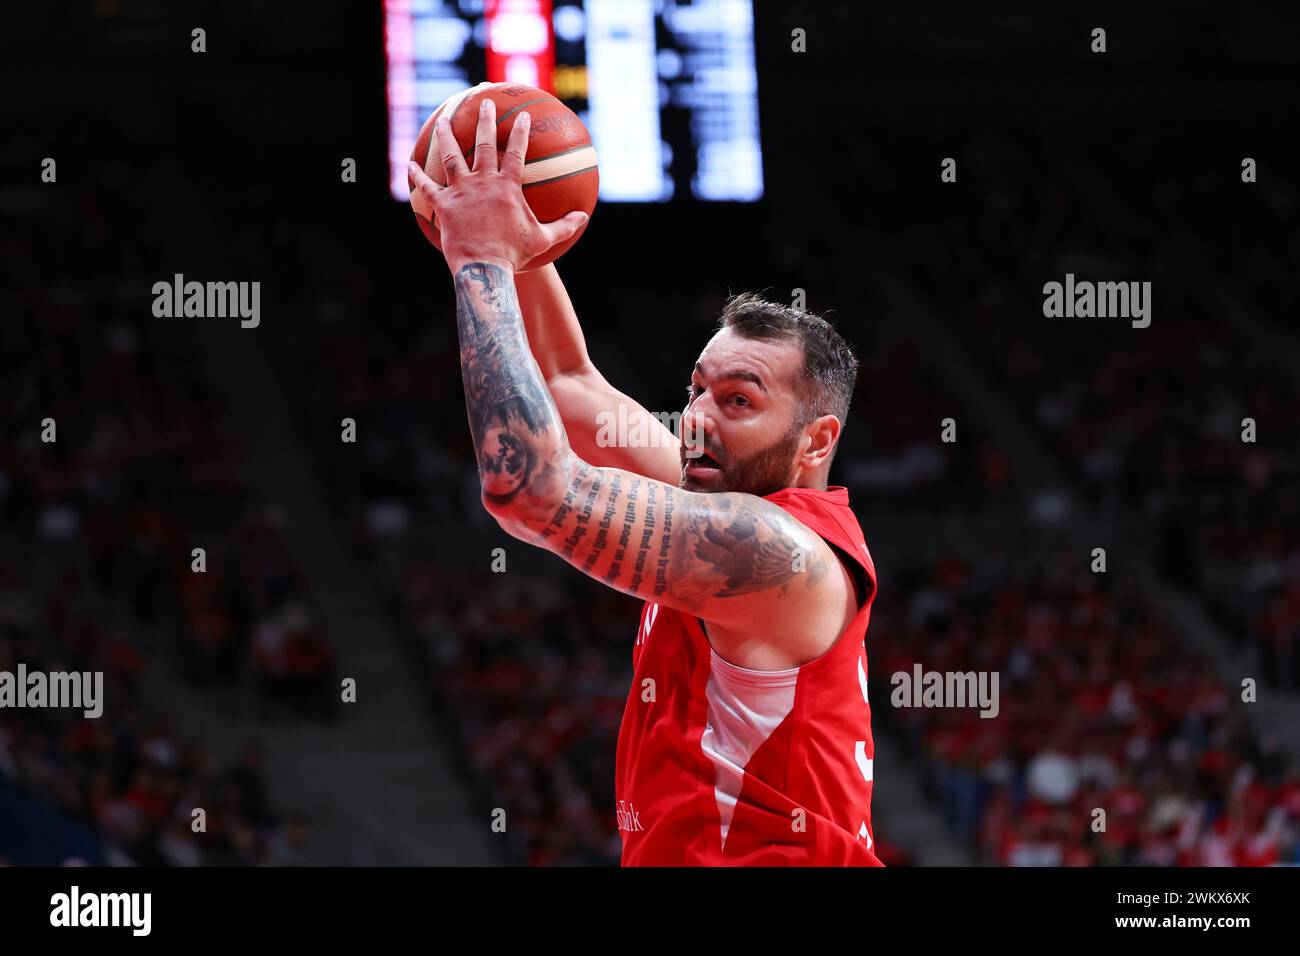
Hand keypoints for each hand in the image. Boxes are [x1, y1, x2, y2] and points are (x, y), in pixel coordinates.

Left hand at [408, 98, 588, 273]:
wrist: (484, 268)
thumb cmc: (513, 255)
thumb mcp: (542, 240)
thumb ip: (564, 226)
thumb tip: (584, 216)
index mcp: (508, 187)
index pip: (517, 152)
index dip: (521, 132)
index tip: (523, 116)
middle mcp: (483, 182)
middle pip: (484, 144)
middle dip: (485, 121)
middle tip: (485, 103)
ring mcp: (461, 192)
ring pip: (452, 156)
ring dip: (446, 136)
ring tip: (442, 120)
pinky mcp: (443, 205)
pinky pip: (427, 186)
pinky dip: (417, 174)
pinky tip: (409, 162)